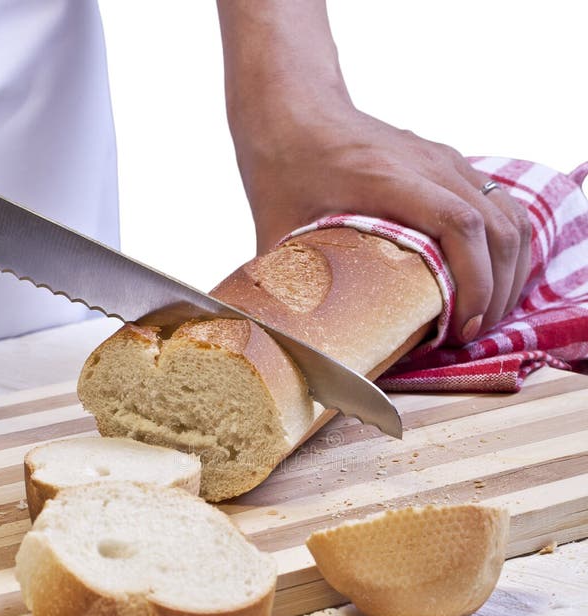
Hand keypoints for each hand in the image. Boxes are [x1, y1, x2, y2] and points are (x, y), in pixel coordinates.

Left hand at [217, 1, 531, 345]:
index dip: (474, 281)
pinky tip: (491, 282)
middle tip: (471, 335)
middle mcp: (427, 165)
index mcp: (386, 179)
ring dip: (508, 272)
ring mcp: (445, 161)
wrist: (292, 108)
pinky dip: (507, 249)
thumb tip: (290, 336)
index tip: (461, 327)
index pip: (459, 225)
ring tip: (484, 315)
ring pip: (510, 217)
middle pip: (497, 228)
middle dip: (496, 291)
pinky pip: (503, 207)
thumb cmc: (282, 167)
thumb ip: (287, 285)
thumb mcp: (275, 230)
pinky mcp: (451, 165)